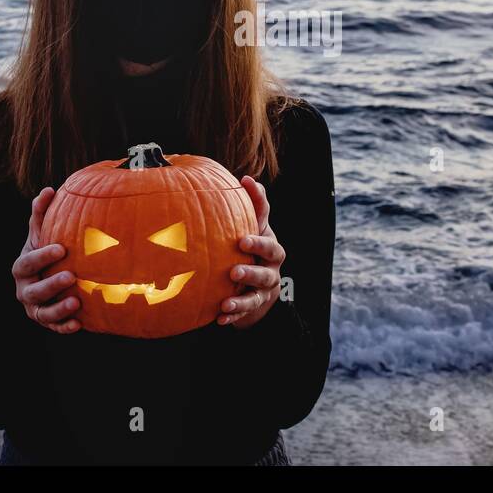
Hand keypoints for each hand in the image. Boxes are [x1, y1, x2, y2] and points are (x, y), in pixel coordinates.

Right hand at [12, 187, 81, 333]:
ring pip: (42, 313)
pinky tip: (79, 324)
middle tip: (71, 276)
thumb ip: (41, 214)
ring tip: (76, 301)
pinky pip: (54, 327)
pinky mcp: (46, 321)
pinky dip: (64, 327)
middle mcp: (25, 289)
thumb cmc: (46, 251)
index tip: (62, 249)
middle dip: (50, 284)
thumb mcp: (41, 234)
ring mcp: (34, 307)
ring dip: (58, 309)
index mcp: (22, 266)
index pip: (28, 262)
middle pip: (33, 290)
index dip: (42, 256)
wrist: (48, 276)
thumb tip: (48, 189)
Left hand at [219, 175, 284, 328]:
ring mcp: (267, 282)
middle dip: (258, 247)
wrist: (257, 291)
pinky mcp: (257, 303)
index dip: (258, 200)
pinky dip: (235, 313)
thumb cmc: (246, 253)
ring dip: (246, 285)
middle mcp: (271, 259)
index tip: (244, 183)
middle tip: (241, 244)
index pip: (265, 215)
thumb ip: (240, 207)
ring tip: (229, 288)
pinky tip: (220, 316)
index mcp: (266, 237)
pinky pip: (248, 309)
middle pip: (272, 251)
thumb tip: (238, 176)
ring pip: (261, 284)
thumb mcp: (245, 229)